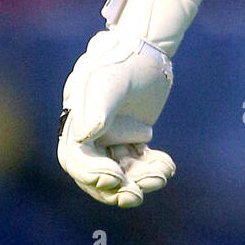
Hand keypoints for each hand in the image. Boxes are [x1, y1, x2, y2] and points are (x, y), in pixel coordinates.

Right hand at [57, 28, 176, 207]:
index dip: (92, 174)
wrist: (147, 48)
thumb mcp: (109, 80)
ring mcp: (111, 138)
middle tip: (137, 196)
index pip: (77, 159)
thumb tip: (87, 134)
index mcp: (75, 123)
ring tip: (163, 174)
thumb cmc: (123, 59)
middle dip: (117, 189)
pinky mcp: (131, 137)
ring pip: (122, 171)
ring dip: (141, 178)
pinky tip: (168, 166)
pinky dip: (152, 167)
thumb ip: (98, 106)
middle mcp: (90, 135)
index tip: (116, 178)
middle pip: (97, 174)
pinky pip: (139, 162)